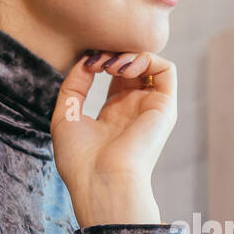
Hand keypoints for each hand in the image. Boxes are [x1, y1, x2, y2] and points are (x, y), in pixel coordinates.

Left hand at [50, 51, 177, 228]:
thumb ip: (74, 86)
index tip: (86, 64)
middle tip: (96, 61)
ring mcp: (151, 108)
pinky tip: (124, 69)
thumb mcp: (66, 116)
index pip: (115, 75)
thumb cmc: (80, 159)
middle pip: (133, 65)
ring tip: (110, 66)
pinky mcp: (165, 108)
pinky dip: (147, 59)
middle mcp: (135, 110)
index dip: (101, 60)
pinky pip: (167, 70)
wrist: (100, 180)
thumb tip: (86, 61)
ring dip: (129, 54)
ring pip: (151, 64)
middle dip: (113, 53)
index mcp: (114, 115)